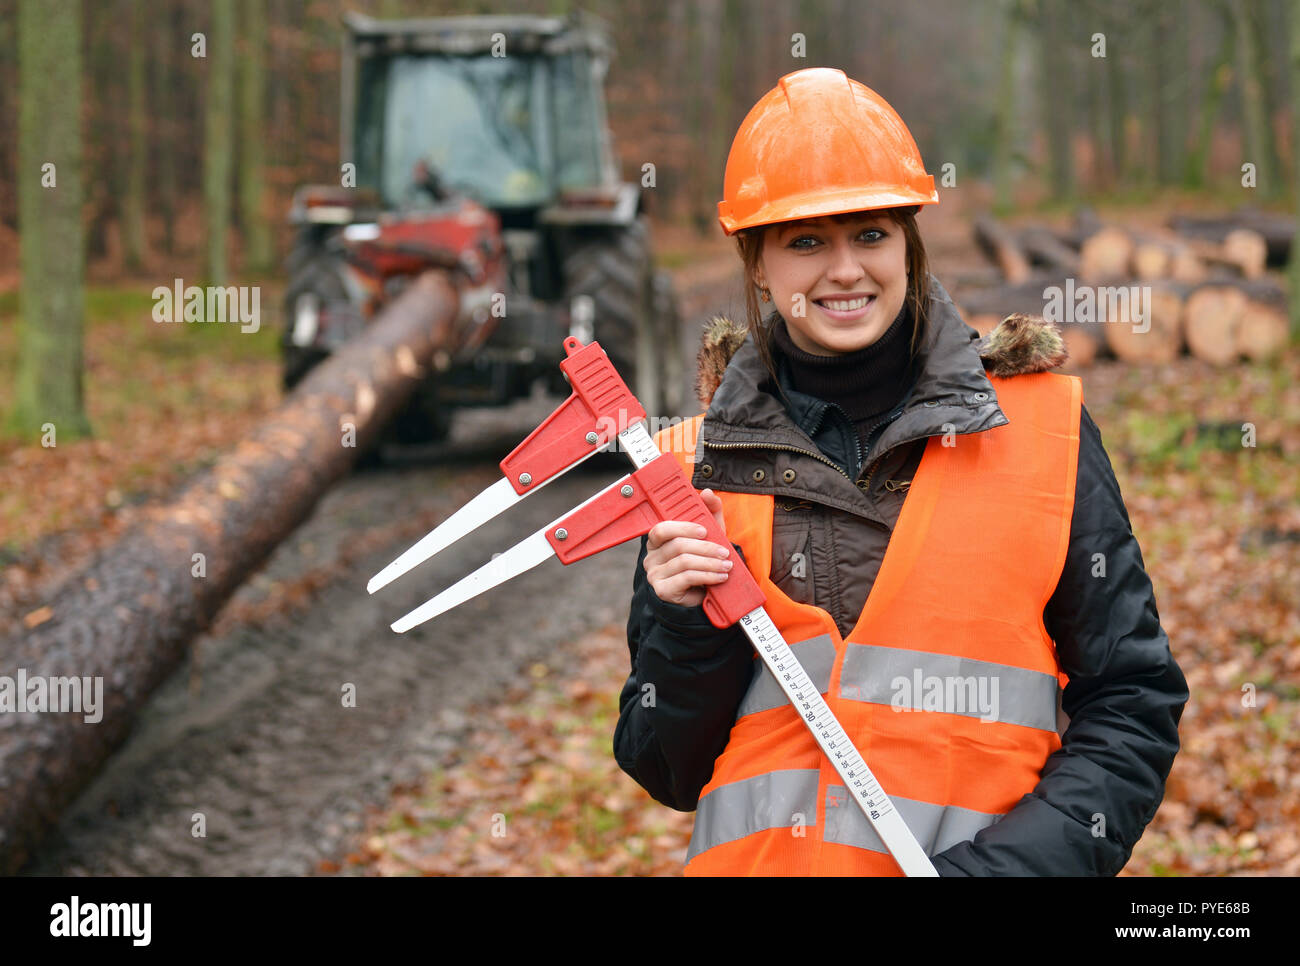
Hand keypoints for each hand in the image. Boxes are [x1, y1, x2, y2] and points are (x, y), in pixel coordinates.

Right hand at [642, 489, 732, 607]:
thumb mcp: (709, 537)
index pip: (661, 530)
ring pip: (684, 562)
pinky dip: (707, 576)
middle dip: (705, 548)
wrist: (699, 596)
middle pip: (677, 546)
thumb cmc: (701, 563)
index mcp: (658, 541)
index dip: (683, 528)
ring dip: (710, 563)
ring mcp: (655, 574)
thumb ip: (709, 513)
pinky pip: (686, 578)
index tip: (704, 530)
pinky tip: (720, 577)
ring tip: (726, 566)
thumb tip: (707, 493)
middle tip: (724, 552)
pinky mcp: (663, 590)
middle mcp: (651, 557)